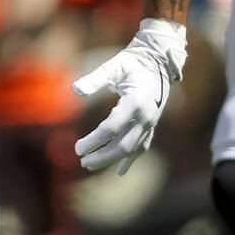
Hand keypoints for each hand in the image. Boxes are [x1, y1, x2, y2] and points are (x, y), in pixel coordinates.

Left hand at [72, 19, 186, 174]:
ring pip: (131, 149)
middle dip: (101, 156)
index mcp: (135, 102)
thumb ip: (95, 79)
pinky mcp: (151, 125)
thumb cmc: (133, 63)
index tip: (77, 147)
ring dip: (111, 160)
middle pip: (122, 145)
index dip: (93, 141)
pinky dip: (130, 160)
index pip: (111, 128)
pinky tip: (119, 172)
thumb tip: (75, 90)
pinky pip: (141, 146)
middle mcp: (145, 116)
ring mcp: (151, 123)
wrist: (159, 62)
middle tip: (82, 160)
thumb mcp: (113, 67)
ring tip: (89, 165)